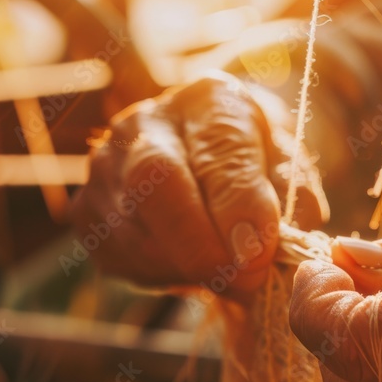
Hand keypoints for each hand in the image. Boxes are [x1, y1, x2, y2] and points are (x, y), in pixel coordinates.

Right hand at [71, 74, 324, 298]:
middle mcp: (144, 124)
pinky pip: (122, 258)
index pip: (217, 150)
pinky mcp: (86, 213)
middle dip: (201, 244)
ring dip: (188, 269)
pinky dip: (163, 276)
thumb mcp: (289, 165)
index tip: (261, 251)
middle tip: (243, 280)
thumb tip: (285, 239)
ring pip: (136, 232)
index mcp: (208, 101)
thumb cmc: (255, 162)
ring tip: (228, 274)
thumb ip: (294, 195)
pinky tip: (191, 267)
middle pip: (155, 183)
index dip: (239, 206)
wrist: (203, 156)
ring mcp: (105, 167)